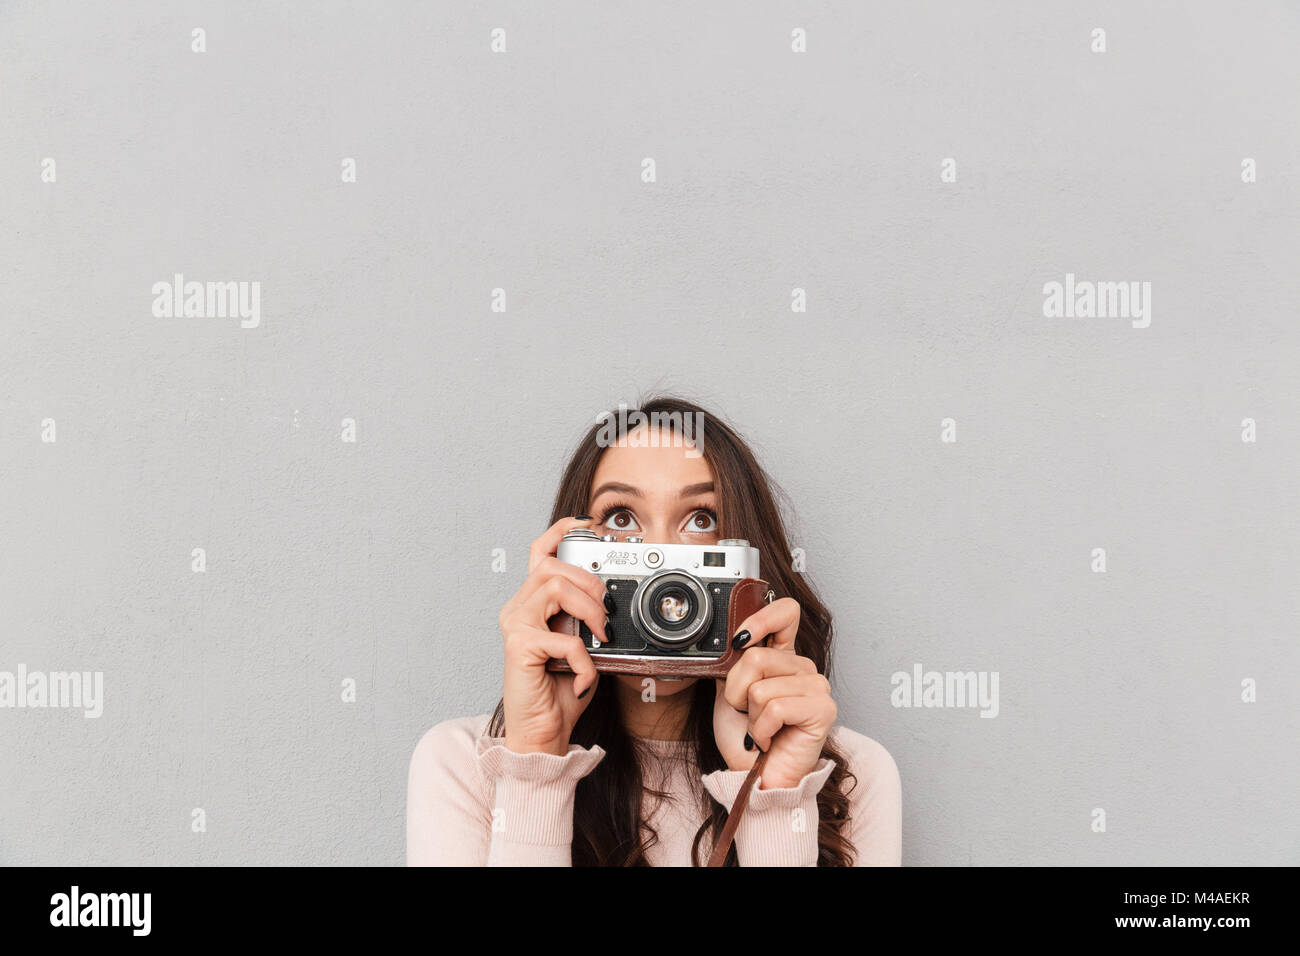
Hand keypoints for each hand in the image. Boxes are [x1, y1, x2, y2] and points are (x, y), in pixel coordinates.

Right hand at [498, 515, 609, 755]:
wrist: (541, 732)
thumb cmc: (560, 691)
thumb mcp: (581, 645)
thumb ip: (587, 619)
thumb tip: (610, 601)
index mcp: (531, 603)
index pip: (540, 553)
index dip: (561, 531)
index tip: (585, 523)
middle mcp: (517, 608)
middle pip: (553, 566)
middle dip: (590, 584)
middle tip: (607, 615)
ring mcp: (514, 625)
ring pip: (555, 587)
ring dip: (589, 610)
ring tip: (600, 636)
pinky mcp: (519, 647)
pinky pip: (563, 637)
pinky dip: (583, 659)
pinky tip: (583, 677)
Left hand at [712, 597, 836, 788]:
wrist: (754, 778)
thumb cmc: (744, 738)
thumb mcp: (730, 692)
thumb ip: (735, 662)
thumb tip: (733, 638)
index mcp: (784, 657)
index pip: (785, 612)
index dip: (760, 619)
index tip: (739, 640)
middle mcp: (804, 668)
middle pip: (757, 657)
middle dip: (738, 691)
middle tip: (747, 713)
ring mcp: (817, 687)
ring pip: (761, 687)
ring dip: (750, 715)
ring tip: (760, 729)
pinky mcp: (823, 710)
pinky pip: (774, 708)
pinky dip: (761, 729)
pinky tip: (768, 739)